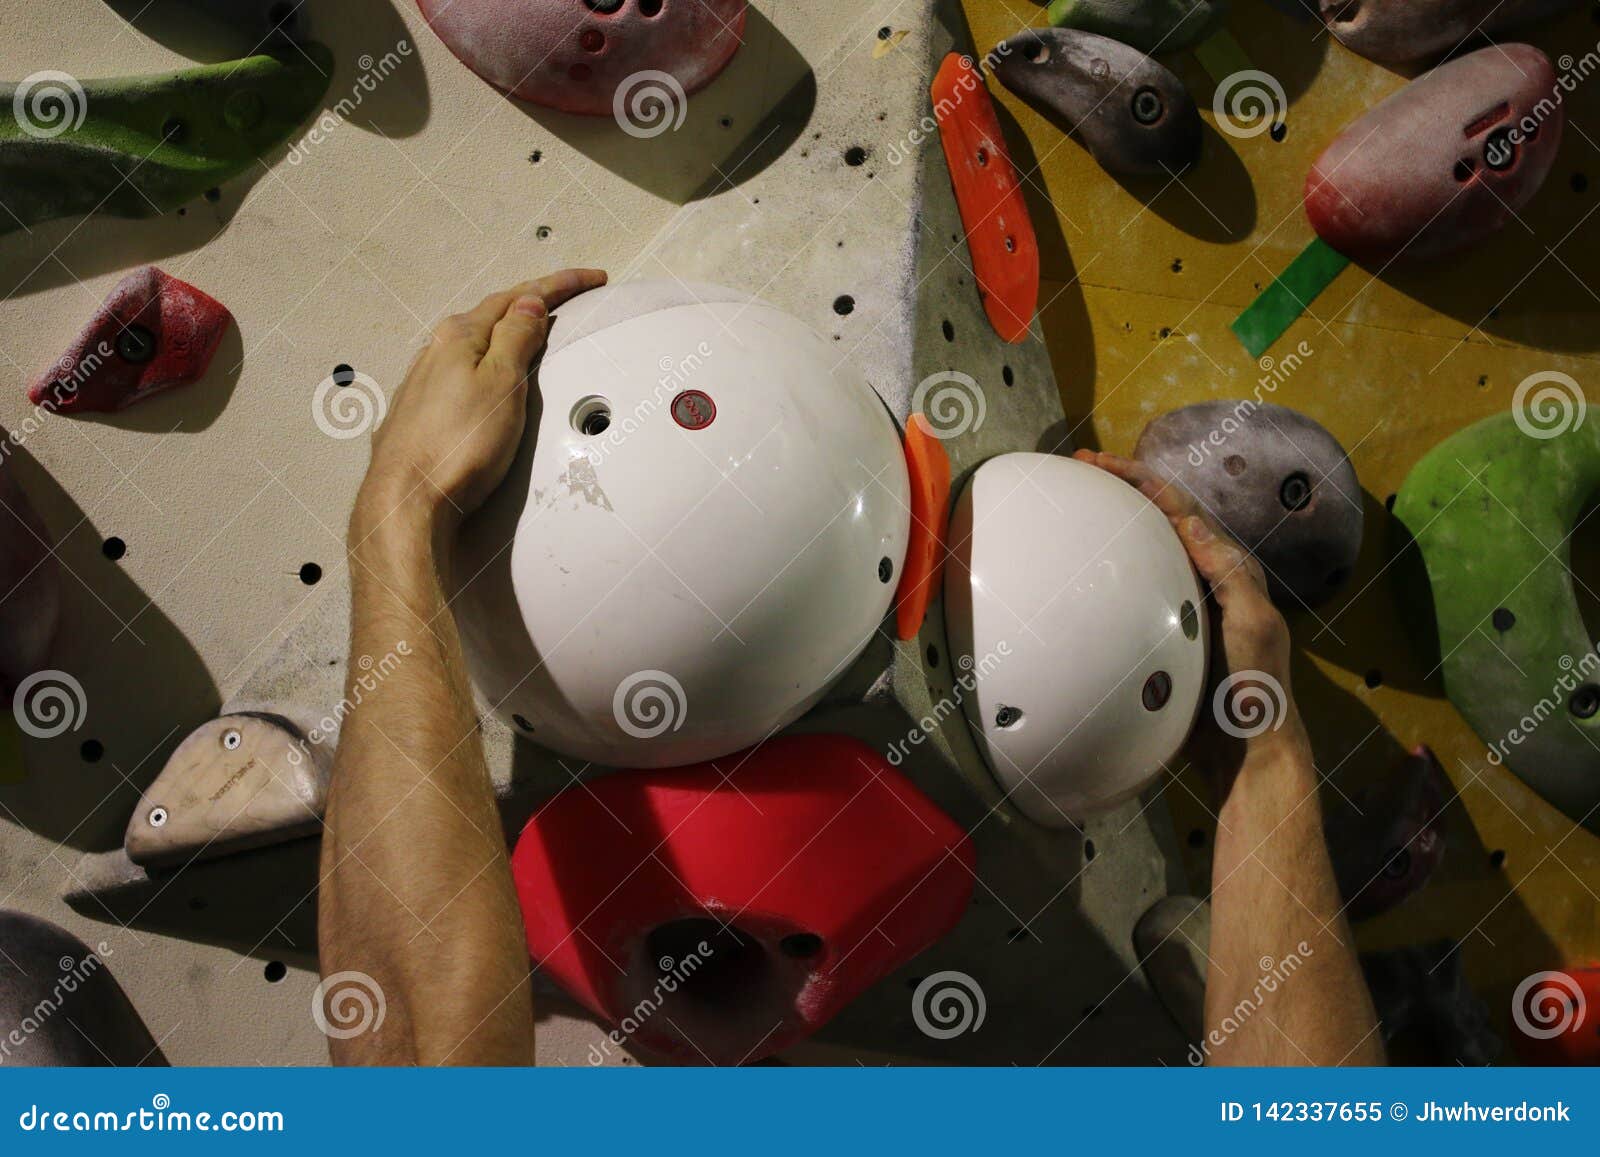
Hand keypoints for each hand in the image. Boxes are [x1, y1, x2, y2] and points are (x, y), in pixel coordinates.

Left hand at [356, 269, 608, 537]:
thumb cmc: (457, 446)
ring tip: (532, 328)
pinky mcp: (420, 413)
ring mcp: (424, 383)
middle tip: (566, 296)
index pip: (517, 297)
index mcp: (459, 337)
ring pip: (473, 343)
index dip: (558, 285)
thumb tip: (529, 303)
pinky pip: (459, 372)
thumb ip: (516, 338)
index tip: (591, 279)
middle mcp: (435, 352)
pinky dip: (485, 362)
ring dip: (505, 330)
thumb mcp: (502, 384)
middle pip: (491, 314)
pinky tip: (488, 374)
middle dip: (529, 302)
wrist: (408, 500)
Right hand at [1072, 450, 1306, 779]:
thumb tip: (1189, 523)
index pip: (1180, 509)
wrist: (1245, 748)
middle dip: (1124, 487)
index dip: (1141, 480)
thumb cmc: (1255, 687)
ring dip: (1116, 522)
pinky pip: (1134, 587)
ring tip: (1080, 503)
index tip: (1099, 463)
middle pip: (1160, 519)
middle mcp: (1206, 577)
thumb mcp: (1253, 624)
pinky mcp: (1165, 631)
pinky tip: (1086, 573)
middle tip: (1082, 467)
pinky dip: (1111, 568)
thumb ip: (1228, 573)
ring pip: (1146, 550)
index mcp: (1229, 568)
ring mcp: (1183, 604)